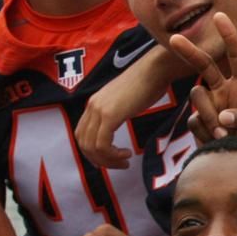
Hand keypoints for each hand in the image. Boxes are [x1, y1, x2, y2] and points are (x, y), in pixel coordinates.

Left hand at [75, 44, 163, 168]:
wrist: (154, 70)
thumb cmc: (146, 84)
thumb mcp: (124, 100)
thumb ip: (115, 111)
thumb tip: (116, 124)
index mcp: (94, 104)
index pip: (82, 134)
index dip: (92, 152)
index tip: (109, 159)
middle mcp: (92, 107)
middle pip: (83, 143)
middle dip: (99, 160)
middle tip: (118, 164)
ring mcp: (99, 110)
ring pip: (92, 146)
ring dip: (108, 160)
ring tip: (124, 161)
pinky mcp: (110, 115)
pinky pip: (102, 144)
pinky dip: (113, 155)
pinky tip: (127, 153)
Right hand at [170, 13, 236, 144]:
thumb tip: (224, 117)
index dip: (229, 36)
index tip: (220, 15)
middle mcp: (224, 89)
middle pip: (204, 65)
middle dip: (190, 51)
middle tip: (174, 38)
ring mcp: (209, 105)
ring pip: (197, 95)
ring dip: (209, 114)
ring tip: (226, 134)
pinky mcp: (199, 121)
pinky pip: (194, 120)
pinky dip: (206, 131)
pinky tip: (218, 141)